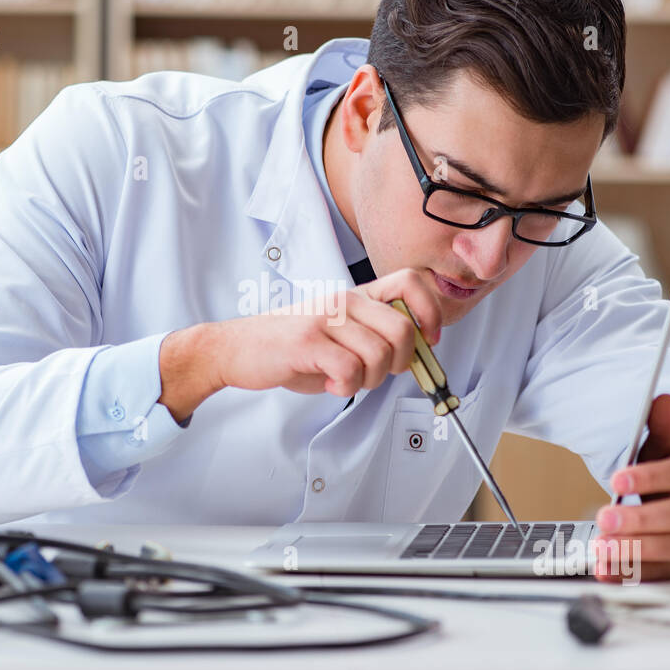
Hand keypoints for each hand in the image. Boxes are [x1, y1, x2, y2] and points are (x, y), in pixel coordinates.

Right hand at [159, 267, 443, 420]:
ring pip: (379, 355)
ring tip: (344, 378)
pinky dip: (344, 387)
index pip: (411, 283)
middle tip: (374, 373)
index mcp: (357, 296)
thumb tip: (416, 355)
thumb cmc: (290, 345)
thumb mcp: (339, 334)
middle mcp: (345, 301)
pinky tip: (329, 382)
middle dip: (398, 364)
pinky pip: (349, 371)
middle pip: (403, 330)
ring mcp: (327, 319)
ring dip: (368, 381)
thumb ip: (375, 337)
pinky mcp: (308, 341)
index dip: (430, 313)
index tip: (426, 340)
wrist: (238, 348)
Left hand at [591, 393, 669, 582]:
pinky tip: (604, 571)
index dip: (650, 477)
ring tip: (602, 548)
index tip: (616, 478)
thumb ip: (662, 427)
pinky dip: (631, 574)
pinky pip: (661, 573)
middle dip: (641, 520)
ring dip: (636, 551)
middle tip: (604, 518)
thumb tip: (662, 399)